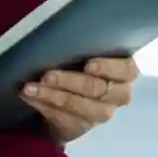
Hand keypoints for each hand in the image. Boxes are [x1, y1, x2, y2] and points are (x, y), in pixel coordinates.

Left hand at [19, 56, 139, 144]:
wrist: (70, 92)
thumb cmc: (80, 61)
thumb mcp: (85, 50)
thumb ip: (83, 44)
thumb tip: (60, 30)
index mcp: (125, 71)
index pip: (126, 70)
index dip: (108, 68)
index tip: (88, 65)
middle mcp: (118, 94)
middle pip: (97, 89)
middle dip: (69, 81)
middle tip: (47, 75)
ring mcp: (101, 113)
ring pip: (78, 106)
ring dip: (52, 96)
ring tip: (30, 87)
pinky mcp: (82, 127)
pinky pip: (63, 119)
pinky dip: (44, 105)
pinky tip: (30, 96)